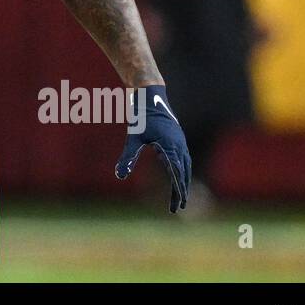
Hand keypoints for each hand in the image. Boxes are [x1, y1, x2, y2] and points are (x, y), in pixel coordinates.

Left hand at [115, 85, 190, 212]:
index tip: (178, 203)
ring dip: (183, 182)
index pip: (176, 172)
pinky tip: (176, 177)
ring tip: (179, 197)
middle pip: (183, 172)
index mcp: (170, 146)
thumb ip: (127, 157)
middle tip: (177, 208)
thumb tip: (119, 176)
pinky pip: (183, 158)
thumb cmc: (140, 117)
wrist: (149, 96)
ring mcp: (179, 141)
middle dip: (181, 191)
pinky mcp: (177, 139)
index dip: (177, 189)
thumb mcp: (133, 138)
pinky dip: (181, 170)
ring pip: (185, 166)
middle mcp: (178, 144)